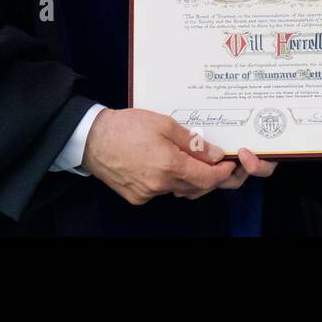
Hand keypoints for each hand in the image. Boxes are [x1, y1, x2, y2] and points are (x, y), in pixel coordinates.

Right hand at [83, 107, 268, 204]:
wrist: (93, 139)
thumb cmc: (127, 126)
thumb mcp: (165, 124)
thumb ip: (192, 142)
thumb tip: (214, 154)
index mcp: (169, 165)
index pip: (206, 179)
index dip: (221, 173)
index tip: (228, 164)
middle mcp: (160, 185)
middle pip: (195, 188)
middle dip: (208, 177)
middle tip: (214, 161)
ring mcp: (147, 194)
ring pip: (179, 190)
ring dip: (189, 179)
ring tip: (191, 160)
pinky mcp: (136, 197)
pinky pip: (161, 192)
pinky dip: (169, 181)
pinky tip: (167, 165)